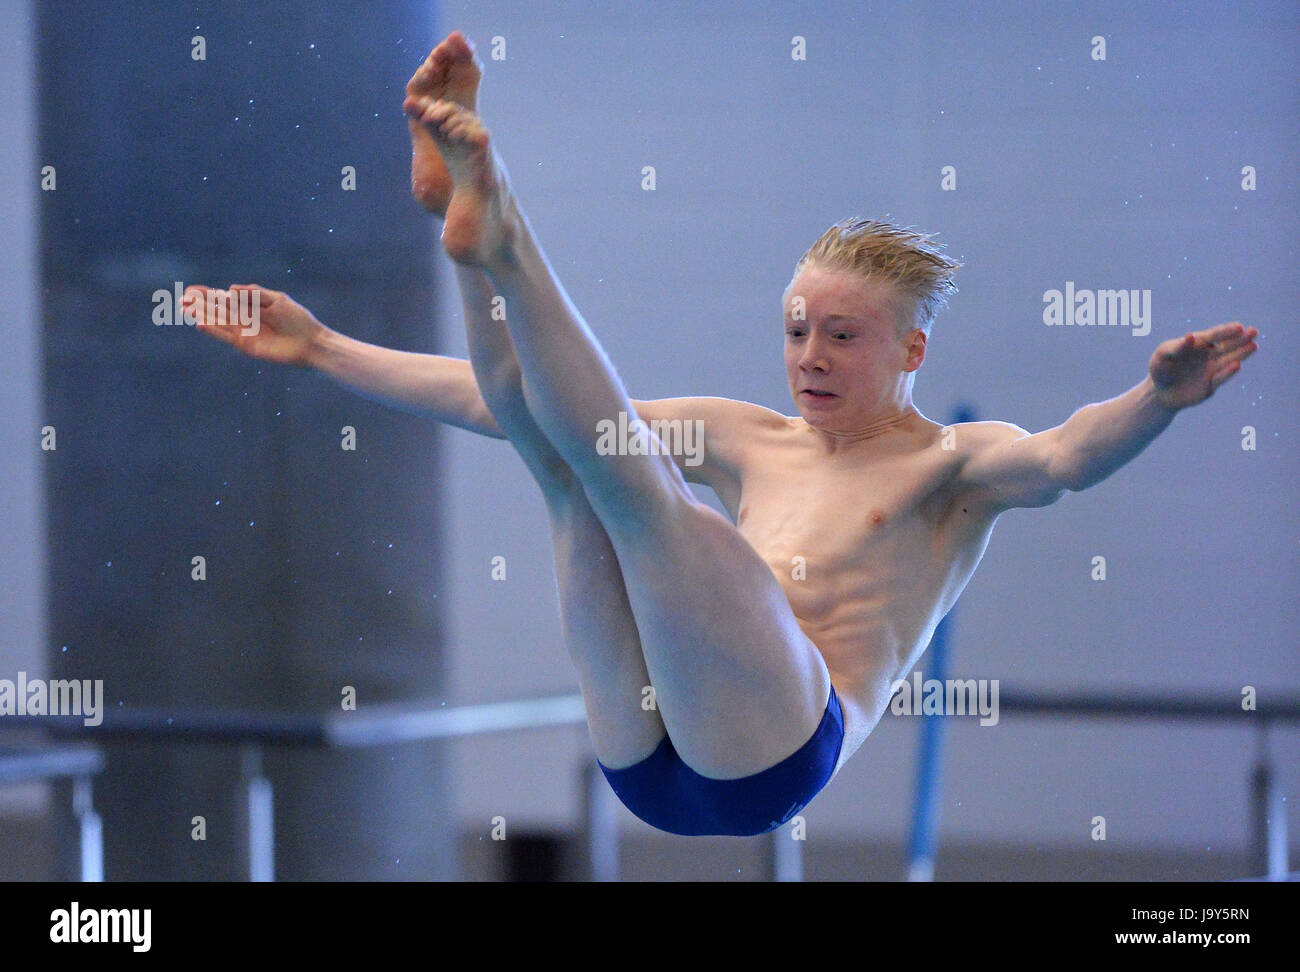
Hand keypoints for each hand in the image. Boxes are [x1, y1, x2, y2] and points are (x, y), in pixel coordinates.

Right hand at [188, 284, 326, 368]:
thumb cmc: (298, 319)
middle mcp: (245, 319)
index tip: (191, 290)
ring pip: (218, 322)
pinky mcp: (247, 346)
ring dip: (201, 315)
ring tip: (184, 309)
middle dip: (199, 304)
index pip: (225, 298)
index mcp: (252, 306)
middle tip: (180, 298)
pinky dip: (214, 330)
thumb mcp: (277, 300)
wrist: (310, 342)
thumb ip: (254, 293)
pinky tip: (200, 323)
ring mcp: (245, 333)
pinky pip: (226, 336)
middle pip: (217, 310)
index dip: (207, 294)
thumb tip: (229, 288)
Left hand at [1148, 321, 1257, 409]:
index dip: (1225, 331)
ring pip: (1229, 360)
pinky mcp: (1211, 385)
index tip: (1238, 327)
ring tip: (1253, 346)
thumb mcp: (1163, 356)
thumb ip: (1177, 347)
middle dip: (1240, 339)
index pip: (1213, 335)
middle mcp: (1209, 355)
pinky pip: (1221, 378)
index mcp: (1198, 344)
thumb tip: (1191, 336)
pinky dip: (1228, 372)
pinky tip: (1237, 365)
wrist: (1159, 392)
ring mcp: (1212, 370)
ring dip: (1241, 353)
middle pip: (1226, 345)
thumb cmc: (1160, 369)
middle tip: (1254, 331)